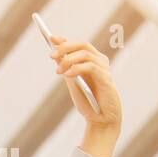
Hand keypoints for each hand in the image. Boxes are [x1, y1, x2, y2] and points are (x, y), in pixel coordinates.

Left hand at [48, 35, 121, 156]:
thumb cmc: (87, 100)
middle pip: (82, 45)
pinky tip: (67, 74)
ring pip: (85, 54)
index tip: (51, 38)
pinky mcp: (106, 78)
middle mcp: (99, 61)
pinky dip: (77, 68)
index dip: (65, 40)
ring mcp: (104, 68)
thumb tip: (56, 55)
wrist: (100, 118)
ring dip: (68, 60)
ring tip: (57, 71)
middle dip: (65, 47)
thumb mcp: (72, 82)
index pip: (78, 45)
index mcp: (91, 60)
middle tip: (51, 55)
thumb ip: (66, 68)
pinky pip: (91, 67)